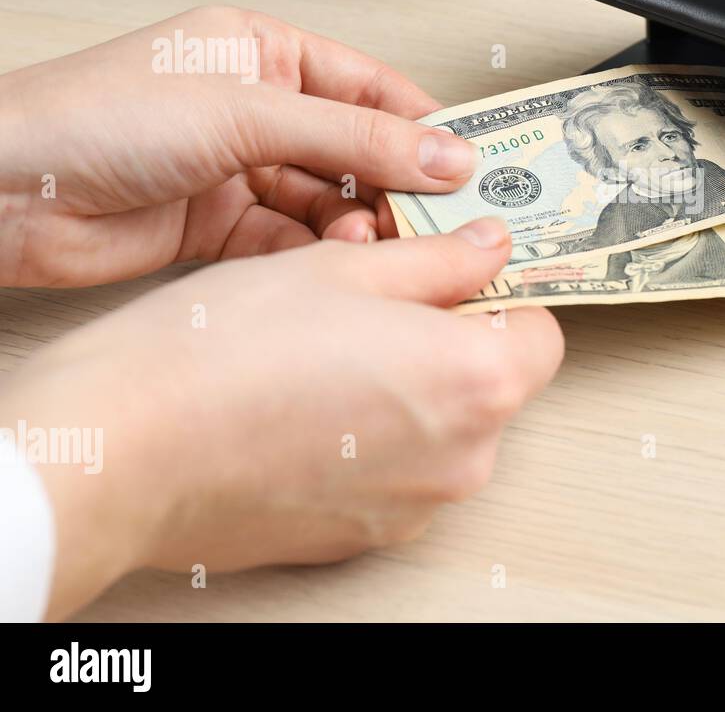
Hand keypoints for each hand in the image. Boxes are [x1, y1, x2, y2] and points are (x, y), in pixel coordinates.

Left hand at [0, 6, 479, 286]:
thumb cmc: (91, 119)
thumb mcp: (244, 111)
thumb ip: (352, 137)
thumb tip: (442, 153)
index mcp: (261, 50)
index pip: (370, 88)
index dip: (426, 126)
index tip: (475, 164)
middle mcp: (253, 108)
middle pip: (355, 150)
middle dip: (396, 186)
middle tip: (439, 219)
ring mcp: (235, 169)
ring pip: (327, 201)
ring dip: (354, 226)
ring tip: (374, 243)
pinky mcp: (217, 227)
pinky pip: (290, 241)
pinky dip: (315, 256)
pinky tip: (332, 264)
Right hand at [1, 222, 563, 619]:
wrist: (124, 452)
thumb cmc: (224, 351)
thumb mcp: (345, 269)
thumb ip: (439, 259)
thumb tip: (490, 247)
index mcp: (477, 381)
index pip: (540, 330)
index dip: (501, 294)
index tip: (461, 276)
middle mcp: (464, 458)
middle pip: (493, 383)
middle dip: (450, 339)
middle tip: (376, 305)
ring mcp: (415, 507)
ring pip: (443, 428)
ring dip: (408, 390)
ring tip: (326, 356)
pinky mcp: (364, 536)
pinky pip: (397, 472)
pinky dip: (370, 440)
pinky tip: (305, 408)